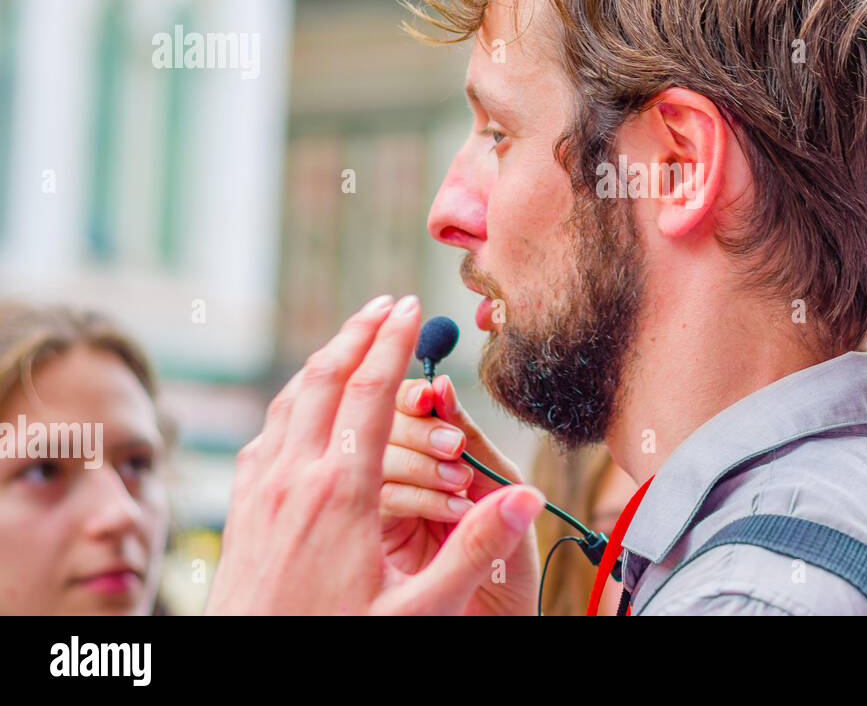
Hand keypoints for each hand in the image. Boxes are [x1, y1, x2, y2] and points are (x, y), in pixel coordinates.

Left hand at [205, 294, 544, 614]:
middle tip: (383, 302)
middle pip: (321, 379)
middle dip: (355, 333)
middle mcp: (291, 481)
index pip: (369, 394)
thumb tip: (525, 496)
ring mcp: (257, 494)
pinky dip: (291, 400)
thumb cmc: (338, 647)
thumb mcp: (418, 611)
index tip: (407, 305)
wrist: (249, 684)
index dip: (390, 343)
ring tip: (348, 339)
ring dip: (320, 361)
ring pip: (286, 401)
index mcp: (339, 495)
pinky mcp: (239, 513)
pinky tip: (301, 408)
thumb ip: (474, 550)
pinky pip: (264, 434)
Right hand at [380, 372, 540, 615]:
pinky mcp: (372, 540)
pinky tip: (451, 513)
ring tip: (460, 486)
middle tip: (453, 449)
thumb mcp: (497, 485)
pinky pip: (376, 502)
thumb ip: (469, 438)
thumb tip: (439, 384)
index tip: (429, 396)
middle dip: (419, 430)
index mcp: (433, 453)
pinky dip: (413, 499)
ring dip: (420, 466)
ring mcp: (384, 506)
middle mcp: (404, 474)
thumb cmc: (507, 556)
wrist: (503, 619)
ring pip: (374, 461)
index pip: (407, 407)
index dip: (414, 396)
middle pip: (383, 426)